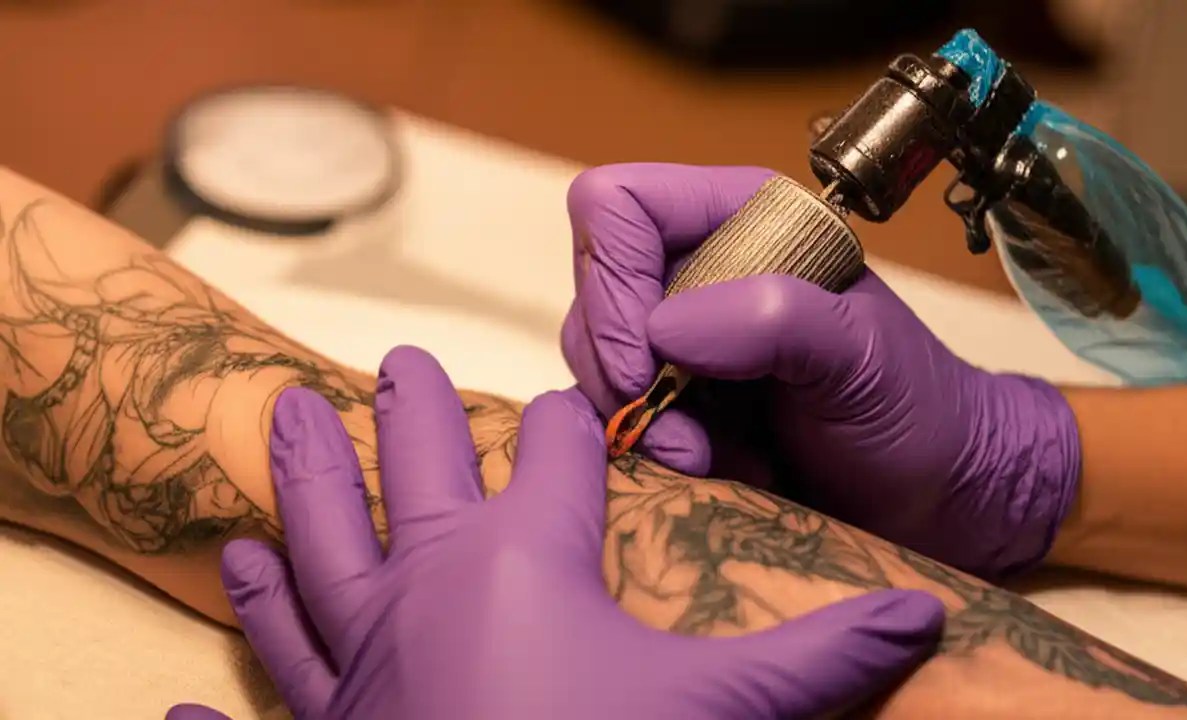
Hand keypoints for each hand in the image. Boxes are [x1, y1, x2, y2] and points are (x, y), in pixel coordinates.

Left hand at [171, 345, 942, 718]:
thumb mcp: (720, 713)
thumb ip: (816, 656)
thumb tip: (924, 614)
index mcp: (523, 557)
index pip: (549, 452)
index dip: (562, 425)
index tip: (560, 408)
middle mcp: (426, 584)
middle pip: (411, 465)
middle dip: (410, 407)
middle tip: (399, 355)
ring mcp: (356, 660)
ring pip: (314, 547)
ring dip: (297, 488)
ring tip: (278, 424)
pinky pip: (267, 690)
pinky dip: (228, 688)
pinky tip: (185, 687)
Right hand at [562, 163, 1082, 578]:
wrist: (934, 493)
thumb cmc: (916, 411)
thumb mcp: (860, 356)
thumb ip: (775, 319)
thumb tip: (665, 327)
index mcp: (741, 219)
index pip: (619, 205)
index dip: (613, 280)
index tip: (648, 365)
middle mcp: (697, 269)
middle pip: (592, 289)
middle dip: (625, 374)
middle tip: (691, 439)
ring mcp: (679, 338)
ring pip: (592, 359)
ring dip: (644, 423)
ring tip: (715, 457)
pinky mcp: (673, 399)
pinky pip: (613, 414)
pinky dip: (653, 452)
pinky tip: (716, 469)